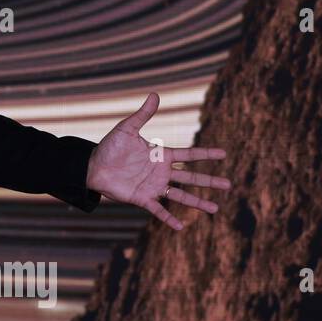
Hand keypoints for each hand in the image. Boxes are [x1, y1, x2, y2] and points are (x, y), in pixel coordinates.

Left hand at [85, 92, 230, 230]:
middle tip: (229, 185)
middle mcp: (161, 172)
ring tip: (215, 208)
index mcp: (161, 155)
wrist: (92, 166)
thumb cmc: (109, 147)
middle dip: (210, 181)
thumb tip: (155, 94)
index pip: (189, 155)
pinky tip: (181, 226)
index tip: (224, 154)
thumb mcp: (126, 129)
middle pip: (191, 178)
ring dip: (198, 202)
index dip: (206, 154)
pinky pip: (159, 210)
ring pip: (181, 196)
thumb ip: (143, 114)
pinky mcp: (142, 198)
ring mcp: (154, 186)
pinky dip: (169, 218)